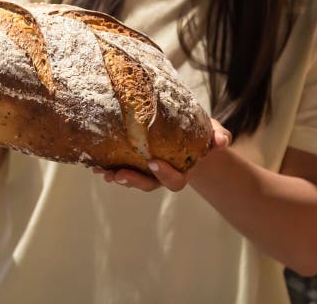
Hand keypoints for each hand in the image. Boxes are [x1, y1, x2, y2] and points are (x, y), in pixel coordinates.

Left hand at [92, 118, 231, 191]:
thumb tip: (222, 141)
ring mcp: (147, 170)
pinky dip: (107, 165)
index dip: (164, 175)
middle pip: (147, 184)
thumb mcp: (214, 133)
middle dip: (132, 181)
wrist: (188, 133)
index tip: (153, 163)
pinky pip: (120, 166)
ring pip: (131, 178)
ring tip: (101, 171)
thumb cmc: (201, 134)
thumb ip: (219, 137)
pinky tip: (94, 162)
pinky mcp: (134, 162)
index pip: (174, 180)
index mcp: (182, 170)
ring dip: (115, 175)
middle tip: (118, 175)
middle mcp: (162, 174)